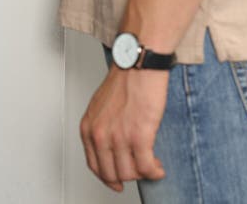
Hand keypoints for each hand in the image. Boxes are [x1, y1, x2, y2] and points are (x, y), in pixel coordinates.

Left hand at [80, 66, 167, 191]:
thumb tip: (112, 149)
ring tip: (150, 165)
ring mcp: (118, 137)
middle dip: (127, 176)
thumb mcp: (100, 107)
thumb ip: (101, 129)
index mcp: (88, 128)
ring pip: (129, 173)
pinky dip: (154, 172)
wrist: (137, 66)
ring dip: (142, 173)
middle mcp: (99, 135)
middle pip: (111, 173)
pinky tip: (158, 168)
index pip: (94, 165)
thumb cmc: (123, 81)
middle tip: (139, 171)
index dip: (107, 177)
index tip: (116, 182)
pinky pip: (146, 168)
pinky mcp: (139, 136)